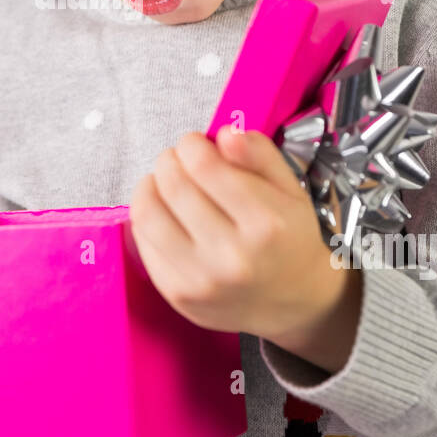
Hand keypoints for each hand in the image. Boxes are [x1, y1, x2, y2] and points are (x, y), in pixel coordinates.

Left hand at [128, 125, 361, 370]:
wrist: (294, 303)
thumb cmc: (289, 238)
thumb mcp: (290, 189)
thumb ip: (260, 154)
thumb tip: (224, 133)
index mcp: (266, 224)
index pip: (204, 165)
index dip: (191, 144)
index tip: (196, 144)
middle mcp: (232, 257)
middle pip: (173, 185)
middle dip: (169, 160)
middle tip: (179, 160)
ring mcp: (201, 281)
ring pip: (148, 214)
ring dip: (150, 185)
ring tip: (165, 182)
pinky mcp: (177, 296)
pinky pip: (143, 243)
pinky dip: (147, 217)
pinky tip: (165, 213)